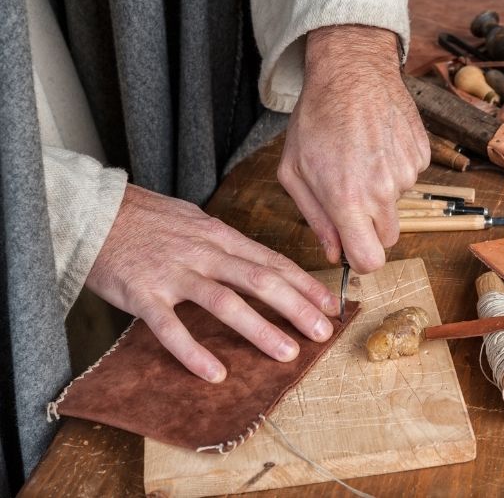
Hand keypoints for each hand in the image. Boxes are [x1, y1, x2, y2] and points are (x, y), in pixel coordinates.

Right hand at [85, 184, 339, 382]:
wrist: (92, 211)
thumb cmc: (147, 219)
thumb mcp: (196, 221)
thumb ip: (227, 244)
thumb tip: (261, 263)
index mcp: (220, 236)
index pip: (272, 260)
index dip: (305, 284)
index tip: (331, 304)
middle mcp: (204, 252)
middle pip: (260, 279)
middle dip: (297, 307)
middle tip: (323, 332)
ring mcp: (174, 273)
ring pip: (225, 302)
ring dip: (260, 329)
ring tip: (286, 353)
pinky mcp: (143, 294)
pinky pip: (171, 327)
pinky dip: (193, 352)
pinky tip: (215, 374)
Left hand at [278, 25, 429, 273]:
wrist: (352, 71)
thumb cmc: (316, 118)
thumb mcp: (295, 170)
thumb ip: (314, 217)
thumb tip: (334, 251)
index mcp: (348, 200)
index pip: (370, 260)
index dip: (360, 259)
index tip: (353, 247)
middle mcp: (383, 191)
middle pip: (388, 238)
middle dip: (370, 227)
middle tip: (351, 196)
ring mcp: (407, 173)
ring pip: (398, 205)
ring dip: (382, 192)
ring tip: (361, 157)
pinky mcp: (422, 155)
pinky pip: (410, 177)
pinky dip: (395, 168)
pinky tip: (377, 144)